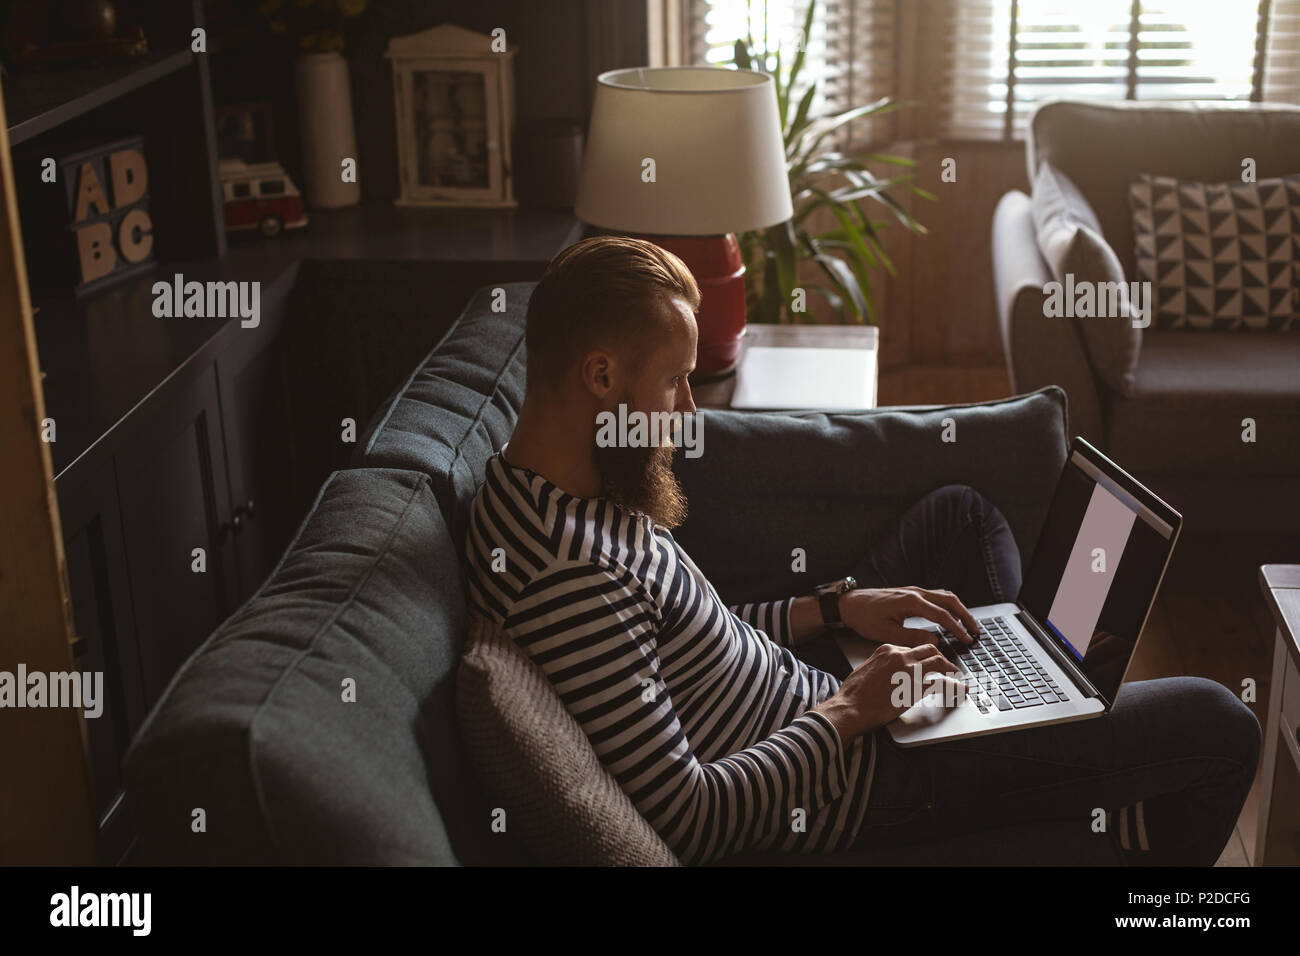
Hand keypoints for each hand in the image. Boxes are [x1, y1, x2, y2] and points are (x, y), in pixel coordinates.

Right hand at [813, 643, 964, 740]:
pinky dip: (954, 686)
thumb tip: (886, 672)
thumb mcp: (864, 670)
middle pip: (928, 650)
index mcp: (886, 650)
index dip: (922, 657)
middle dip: (939, 657)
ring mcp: (909, 670)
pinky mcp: (916, 687)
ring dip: (950, 669)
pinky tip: (960, 690)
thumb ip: (879, 666)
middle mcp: (899, 656)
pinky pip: (942, 683)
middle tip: (946, 666)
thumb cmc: (852, 694)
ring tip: (956, 675)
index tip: (926, 663)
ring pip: (938, 662)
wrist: (850, 708)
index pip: (911, 648)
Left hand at [839, 586, 979, 645]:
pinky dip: (948, 605)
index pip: (942, 615)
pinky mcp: (910, 593)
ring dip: (959, 608)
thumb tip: (935, 641)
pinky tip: (951, 614)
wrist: (849, 604)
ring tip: (968, 624)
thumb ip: (912, 637)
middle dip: (965, 616)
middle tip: (976, 631)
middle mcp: (915, 593)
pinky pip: (936, 596)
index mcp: (911, 602)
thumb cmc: (865, 618)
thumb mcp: (887, 632)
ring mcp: (913, 591)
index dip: (957, 628)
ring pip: (944, 596)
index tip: (968, 639)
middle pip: (949, 601)